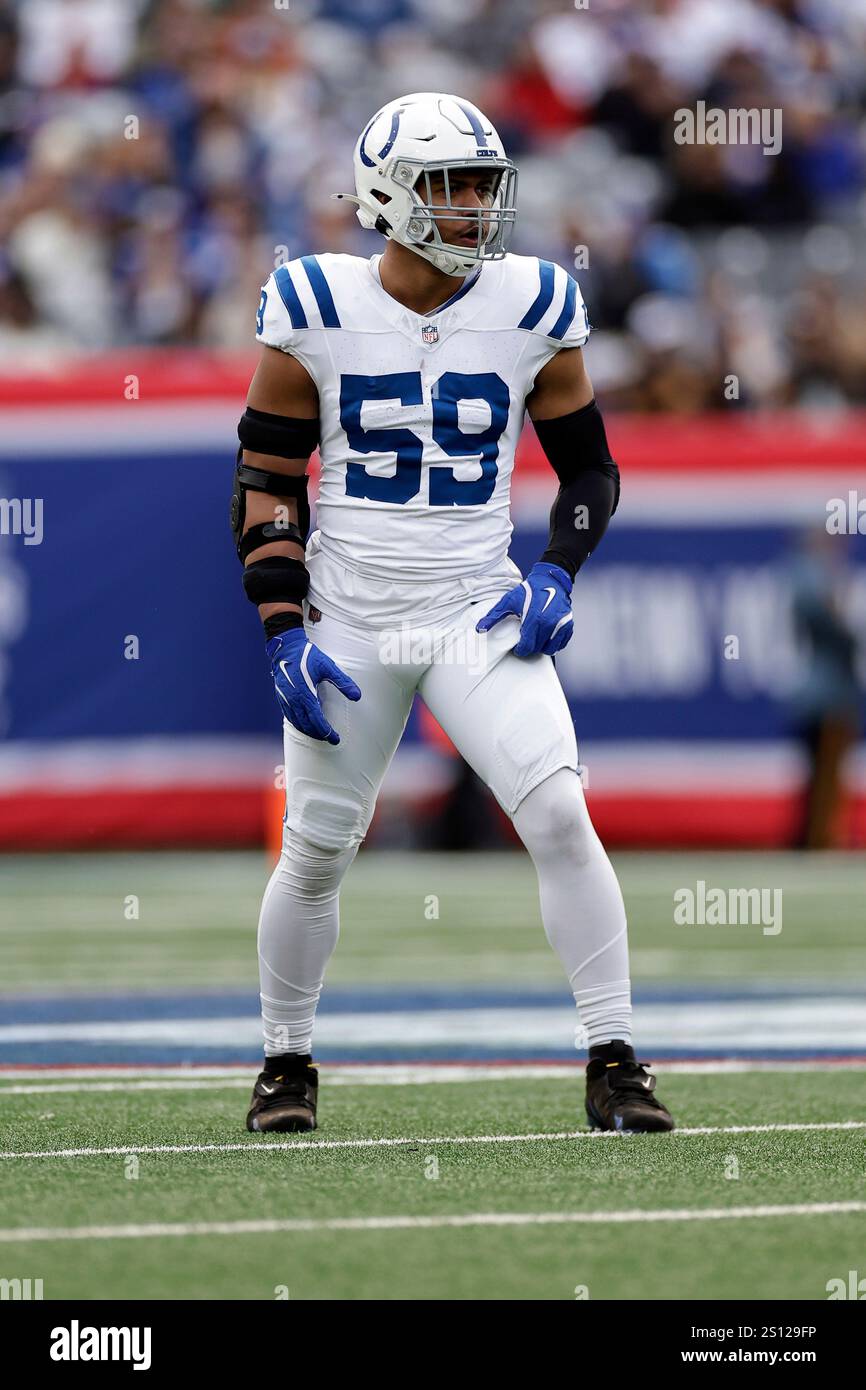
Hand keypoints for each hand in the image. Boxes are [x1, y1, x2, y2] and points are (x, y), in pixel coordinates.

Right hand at [266, 628, 360, 743]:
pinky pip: (289, 716)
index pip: (317, 720)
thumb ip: (343, 682)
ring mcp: (285, 700)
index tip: (336, 739)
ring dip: (308, 731)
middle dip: (318, 734)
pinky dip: (298, 724)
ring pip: (297, 723)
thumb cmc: (308, 656)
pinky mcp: (281, 697)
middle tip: (329, 739)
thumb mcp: (328, 667)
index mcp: (305, 694)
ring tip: (319, 734)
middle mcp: (294, 700)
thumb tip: (357, 696)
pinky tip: (305, 724)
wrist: (286, 648)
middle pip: (306, 725)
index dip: (327, 732)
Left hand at [475, 562, 573, 656]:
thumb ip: (494, 616)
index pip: (527, 646)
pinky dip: (554, 643)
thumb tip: (480, 628)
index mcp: (535, 619)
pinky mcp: (568, 625)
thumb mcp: (508, 601)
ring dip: (541, 647)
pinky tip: (546, 637)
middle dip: (530, 647)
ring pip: (550, 648)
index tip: (518, 647)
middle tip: (525, 641)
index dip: (521, 650)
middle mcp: (550, 623)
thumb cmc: (530, 590)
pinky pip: (561, 643)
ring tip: (535, 639)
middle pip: (538, 648)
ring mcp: (561, 624)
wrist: (551, 580)